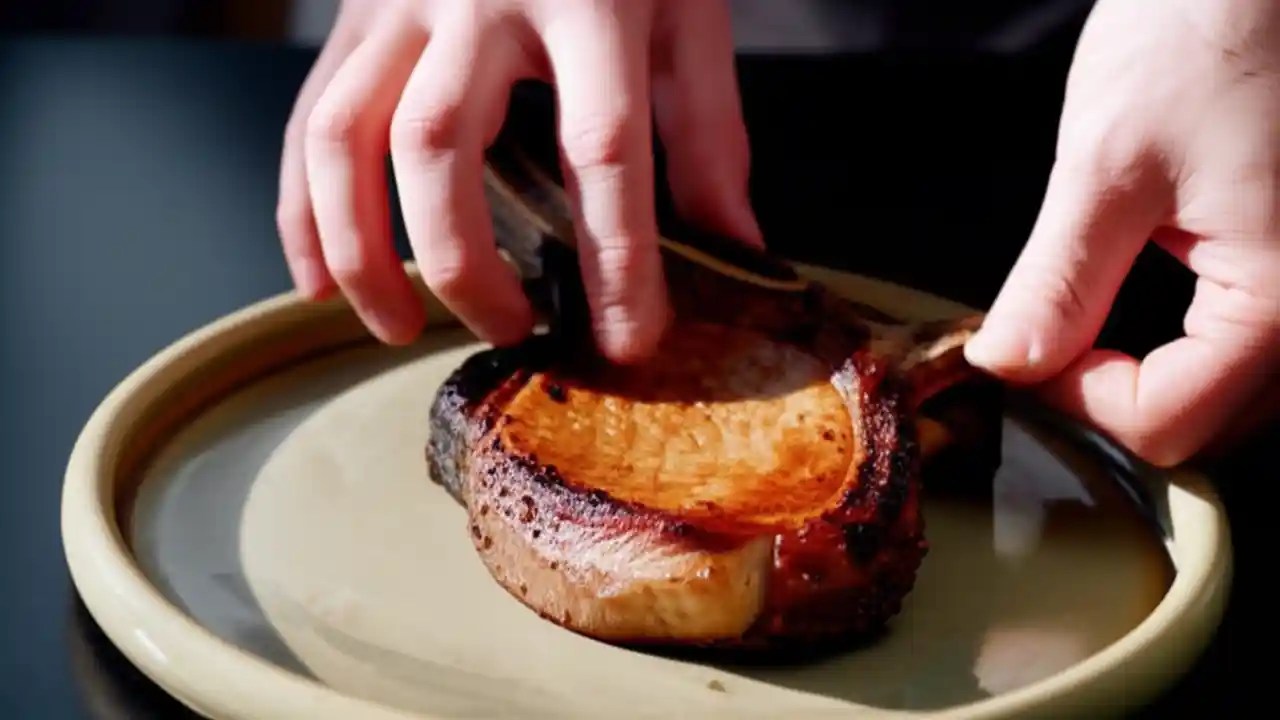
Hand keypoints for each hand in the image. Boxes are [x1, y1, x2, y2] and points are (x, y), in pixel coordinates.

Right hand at [275, 0, 760, 362]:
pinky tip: (320, 281)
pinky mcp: (353, 17)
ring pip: (341, 137)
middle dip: (462, 263)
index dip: (618, 262)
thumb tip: (736, 252)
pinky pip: (306, 122)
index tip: (631, 342)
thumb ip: (709, 132)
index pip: (602, 148)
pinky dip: (302, 213)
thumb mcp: (688, 14)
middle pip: (437, 146)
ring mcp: (397, 5)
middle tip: (510, 331)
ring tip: (399, 328)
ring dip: (360, 251)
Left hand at [965, 0, 1279, 466]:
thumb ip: (1059, 282)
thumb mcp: (1109, 164)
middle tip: (1048, 342)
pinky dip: (1192, 345)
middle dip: (1114, 398)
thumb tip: (1008, 363)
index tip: (1023, 354)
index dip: (1076, 403)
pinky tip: (1144, 310)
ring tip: (1088, 328)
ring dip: (1155, 377)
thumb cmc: (1207, 29)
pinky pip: (1252, 346)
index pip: (1165, 424)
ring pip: (1235, 394)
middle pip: (1207, 423)